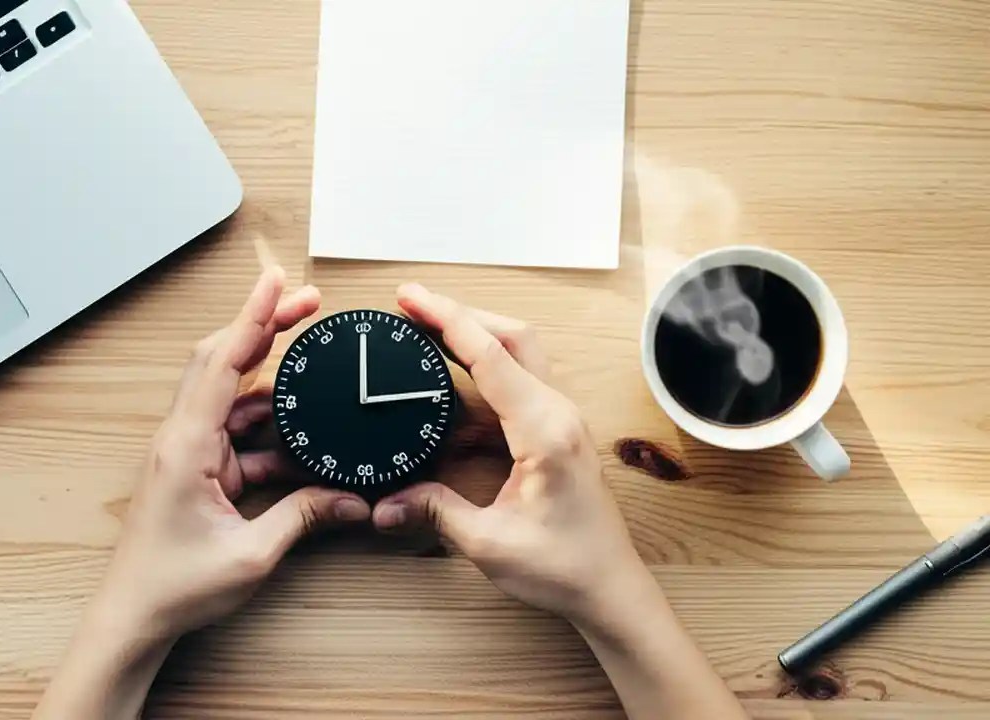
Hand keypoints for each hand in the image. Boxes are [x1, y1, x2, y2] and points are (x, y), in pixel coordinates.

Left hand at [100, 267, 371, 642]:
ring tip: (314, 364)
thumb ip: (304, 516)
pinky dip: (269, 428)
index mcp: (186, 446)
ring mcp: (187, 452)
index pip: (222, 362)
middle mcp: (181, 438)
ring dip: (271, 379)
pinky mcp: (195, 470)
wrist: (132, 617)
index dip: (253, 316)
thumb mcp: (251, 553)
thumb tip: (351, 499)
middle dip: (264, 326)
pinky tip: (303, 434)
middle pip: (224, 361)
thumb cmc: (173, 586)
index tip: (276, 279)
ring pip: (232, 396)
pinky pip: (236, 433)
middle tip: (308, 303)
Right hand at [373, 284, 642, 623]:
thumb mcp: (489, 543)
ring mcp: (561, 419)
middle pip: (510, 337)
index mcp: (545, 430)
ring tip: (423, 332)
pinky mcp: (556, 431)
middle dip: (459, 314)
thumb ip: (436, 513)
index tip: (411, 299)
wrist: (611, 589)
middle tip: (411, 305)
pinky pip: (519, 384)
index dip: (447, 320)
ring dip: (473, 337)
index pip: (490, 356)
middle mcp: (558, 414)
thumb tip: (385, 504)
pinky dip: (482, 371)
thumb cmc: (565, 568)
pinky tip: (449, 383)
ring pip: (518, 354)